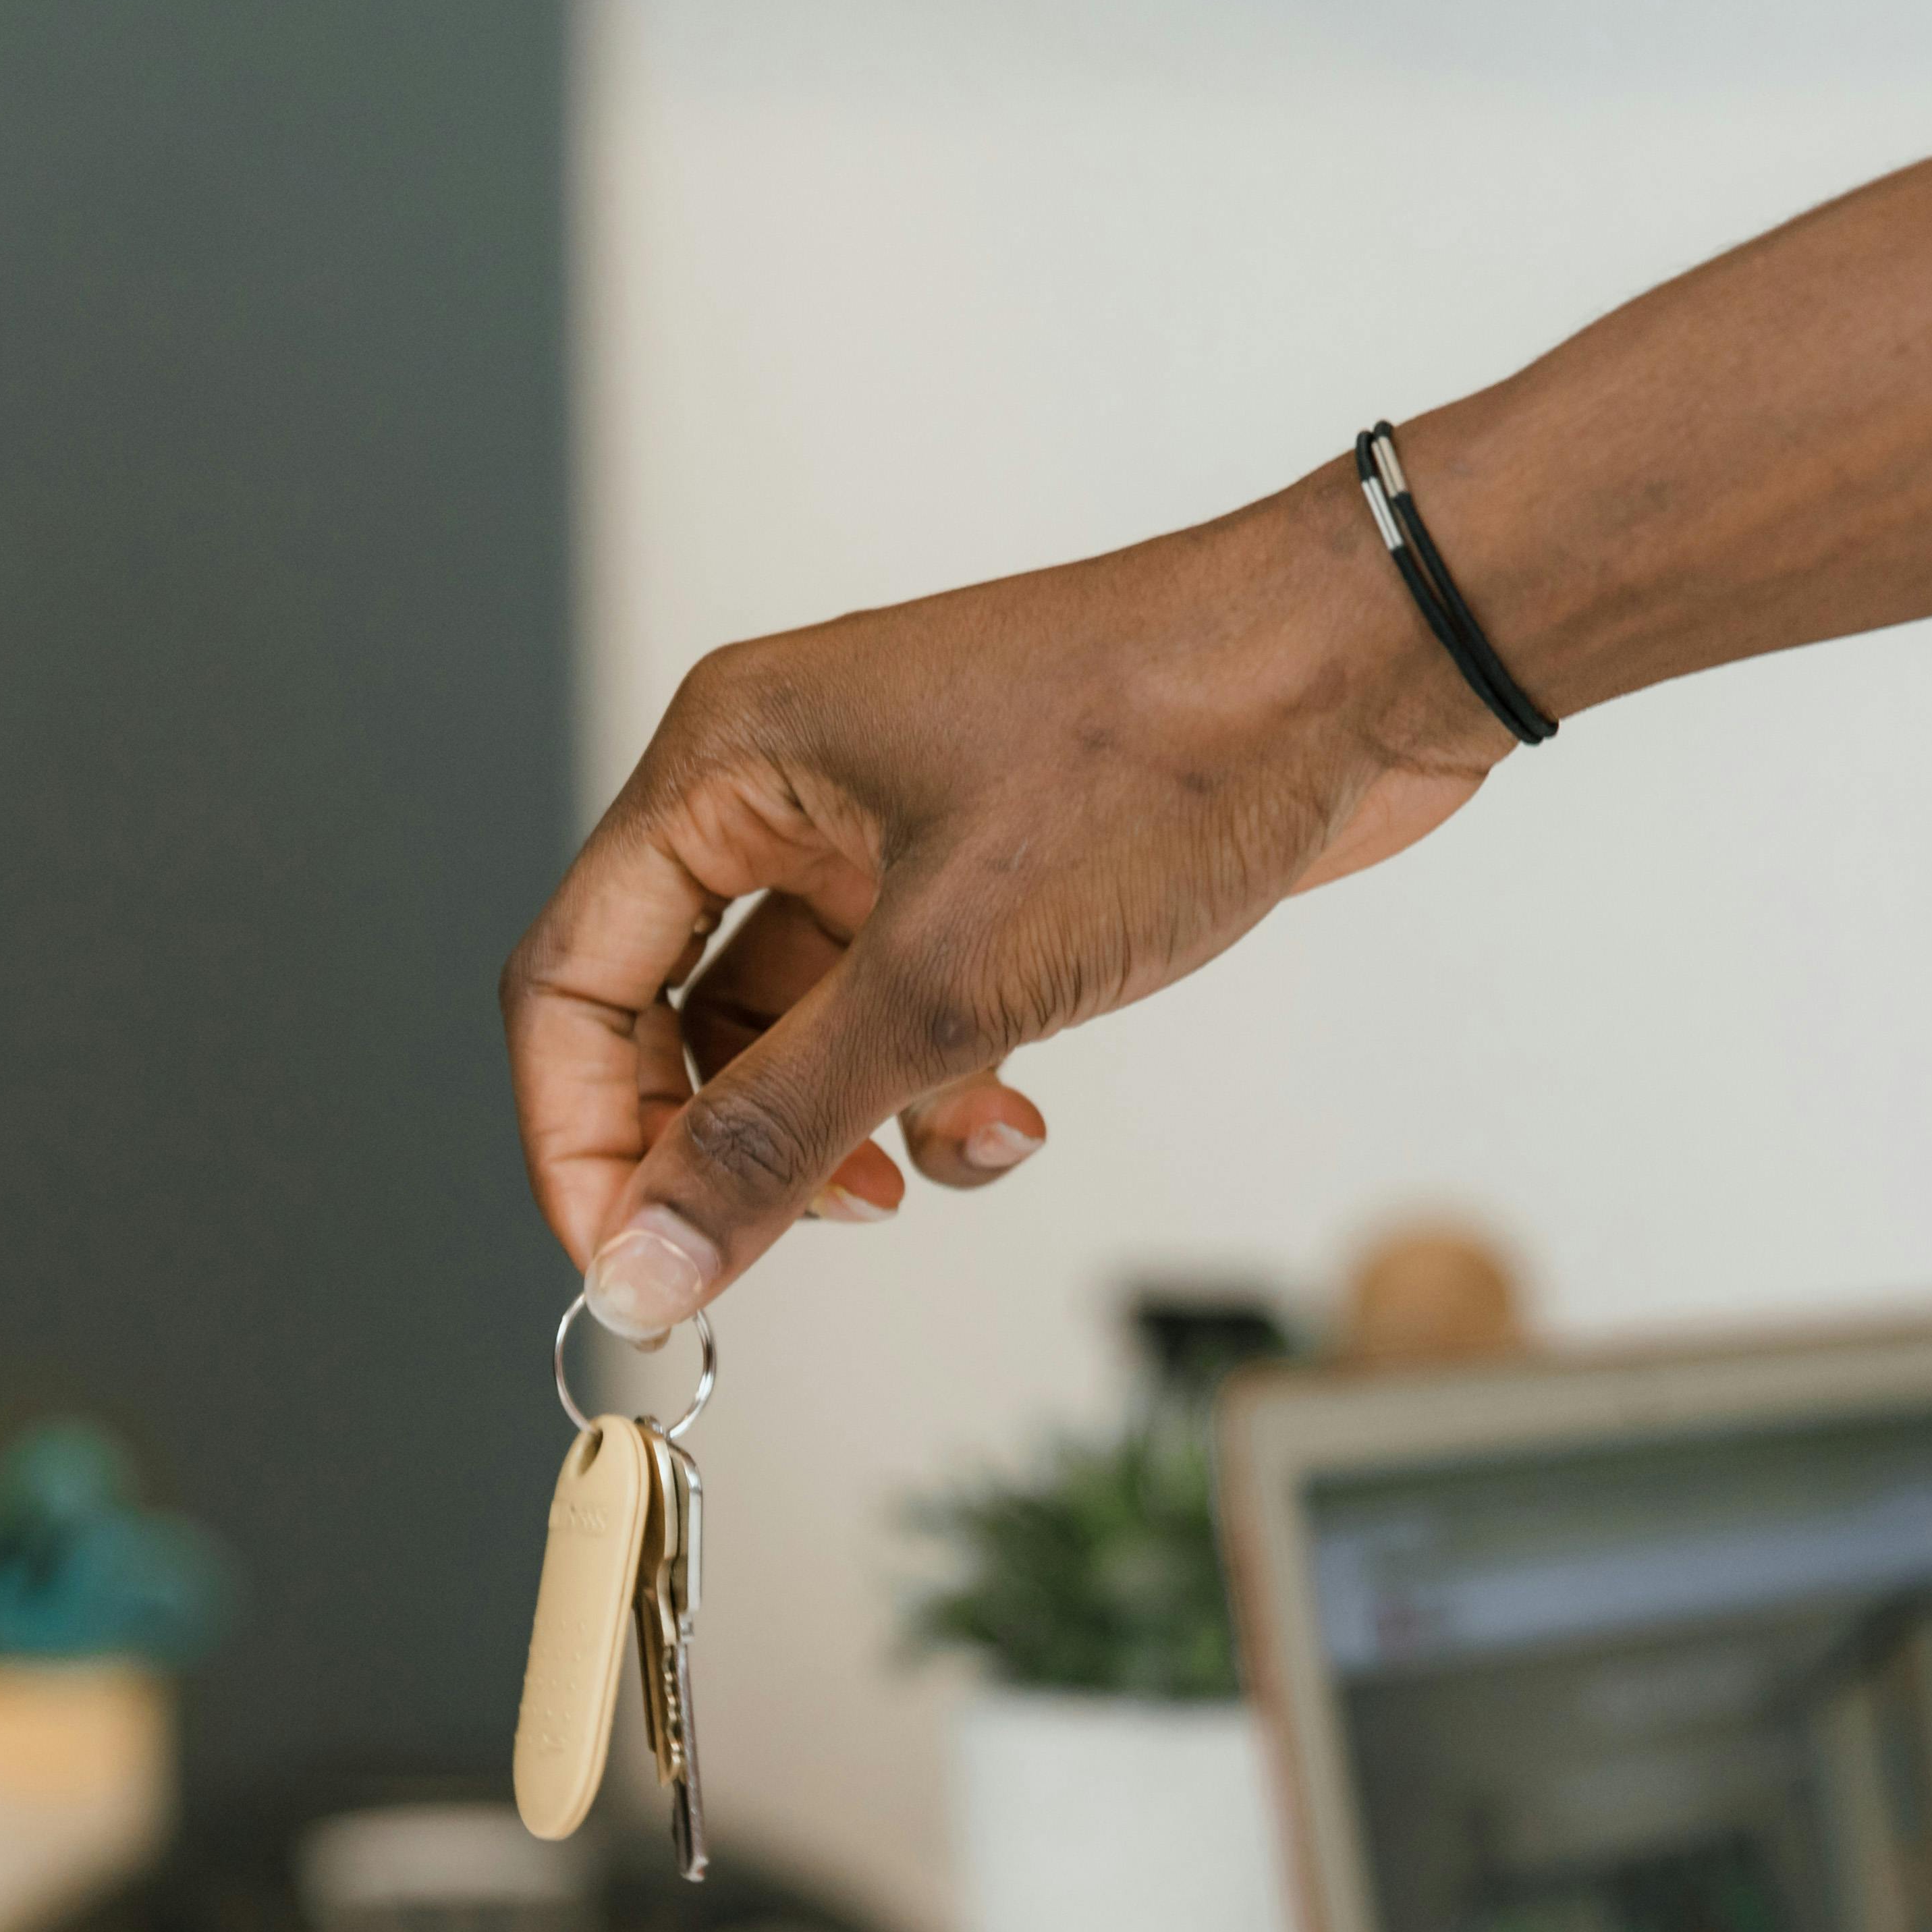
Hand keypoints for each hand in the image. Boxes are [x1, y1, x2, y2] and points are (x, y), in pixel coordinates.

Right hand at [503, 455, 1511, 1333]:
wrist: (1362, 669)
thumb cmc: (1163, 753)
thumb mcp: (945, 981)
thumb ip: (779, 1133)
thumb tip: (647, 1260)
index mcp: (728, 761)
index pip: (569, 977)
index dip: (580, 1136)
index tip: (631, 1262)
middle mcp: (784, 784)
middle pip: (669, 1014)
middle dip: (725, 1143)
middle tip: (775, 1244)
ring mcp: (885, 829)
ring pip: (795, 1031)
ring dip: (846, 1131)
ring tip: (928, 1176)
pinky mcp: (979, 874)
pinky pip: (900, 1017)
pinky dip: (939, 1094)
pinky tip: (1015, 1123)